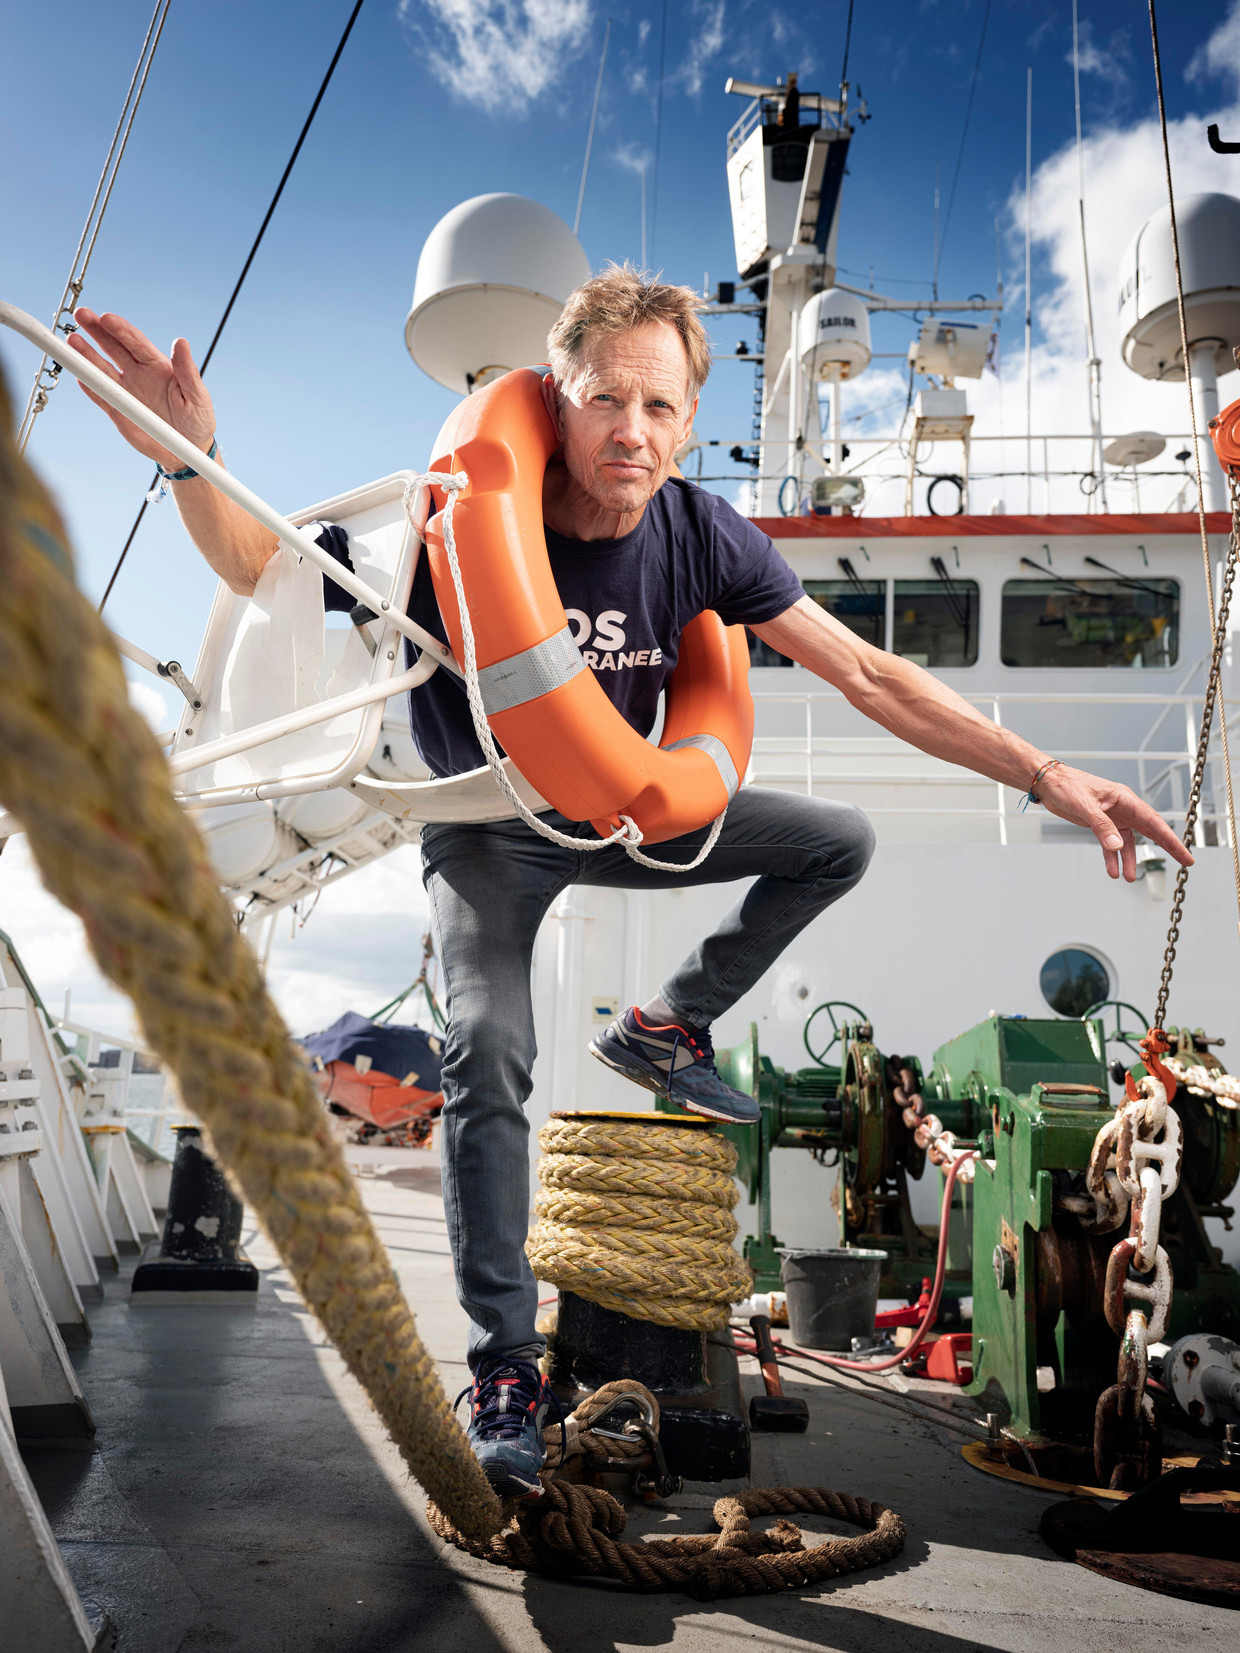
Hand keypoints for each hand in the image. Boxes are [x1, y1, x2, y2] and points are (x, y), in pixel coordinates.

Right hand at [68, 309, 214, 472]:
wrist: (188, 450)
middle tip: (81, 315)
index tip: (107, 318)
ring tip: (72, 341)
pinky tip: (79, 375)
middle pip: (114, 347)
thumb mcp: (198, 395)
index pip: (136, 342)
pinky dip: (90, 387)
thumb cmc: (197, 419)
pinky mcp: (118, 410)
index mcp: (158, 365)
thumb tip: (181, 342)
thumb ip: (188, 370)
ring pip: (102, 369)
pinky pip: (101, 396)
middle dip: (97, 330)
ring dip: (86, 355)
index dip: (121, 329)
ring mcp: (126, 391)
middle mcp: (138, 373)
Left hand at [1037, 764, 1192, 880]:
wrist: (1049, 782)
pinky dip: (1111, 857)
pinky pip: (1110, 844)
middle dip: (1166, 848)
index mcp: (1125, 799)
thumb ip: (1101, 826)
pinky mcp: (1100, 824)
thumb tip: (1117, 847)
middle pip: (1150, 831)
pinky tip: (1111, 871)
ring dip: (1128, 860)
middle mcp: (1123, 808)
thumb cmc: (1067, 785)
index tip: (1185, 855)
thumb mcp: (1085, 806)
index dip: (1171, 839)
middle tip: (1183, 863)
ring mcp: (1113, 817)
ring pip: (1128, 842)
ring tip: (1127, 878)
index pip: (1154, 821)